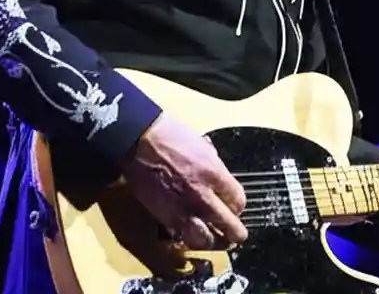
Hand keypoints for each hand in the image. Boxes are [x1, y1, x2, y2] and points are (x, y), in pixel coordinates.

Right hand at [120, 112, 247, 249]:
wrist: (139, 141)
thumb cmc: (171, 136)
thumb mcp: (203, 146)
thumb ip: (215, 166)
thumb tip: (220, 178)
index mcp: (216, 174)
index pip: (239, 201)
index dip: (237, 206)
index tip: (234, 206)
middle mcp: (204, 196)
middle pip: (230, 227)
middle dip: (235, 232)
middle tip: (236, 234)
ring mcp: (184, 210)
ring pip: (208, 241)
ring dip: (214, 242)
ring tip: (216, 241)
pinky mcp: (165, 218)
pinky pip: (183, 237)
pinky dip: (189, 239)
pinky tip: (192, 235)